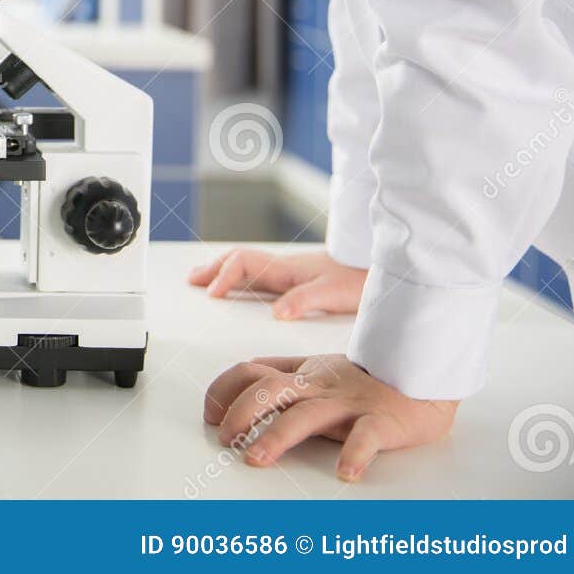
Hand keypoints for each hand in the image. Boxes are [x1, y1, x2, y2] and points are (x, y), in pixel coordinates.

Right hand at [189, 248, 366, 318]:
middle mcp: (283, 267)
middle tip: (192, 281)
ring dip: (222, 270)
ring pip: (246, 265)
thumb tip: (276, 313)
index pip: (243, 264)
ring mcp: (288, 271)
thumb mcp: (334, 295)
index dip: (224, 277)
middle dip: (212, 269)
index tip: (211, 295)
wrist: (381, 267)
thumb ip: (304, 301)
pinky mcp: (296, 278)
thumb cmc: (360, 280)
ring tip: (203, 280)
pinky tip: (240, 286)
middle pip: (238, 260)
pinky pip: (257, 273)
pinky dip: (238, 276)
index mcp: (286, 269)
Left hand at [205, 354, 458, 480]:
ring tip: (256, 458)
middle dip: (241, 412)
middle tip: (225, 438)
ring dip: (277, 436)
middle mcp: (319, 387)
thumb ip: (281, 370)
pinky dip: (355, 455)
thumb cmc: (365, 378)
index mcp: (301, 375)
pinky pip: (366, 437)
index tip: (209, 413)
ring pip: (307, 414)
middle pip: (270, 390)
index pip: (251, 371)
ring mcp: (349, 404)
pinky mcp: (381, 421)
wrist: (425, 375)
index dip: (224, 389)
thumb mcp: (317, 369)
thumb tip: (243, 371)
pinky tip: (345, 473)